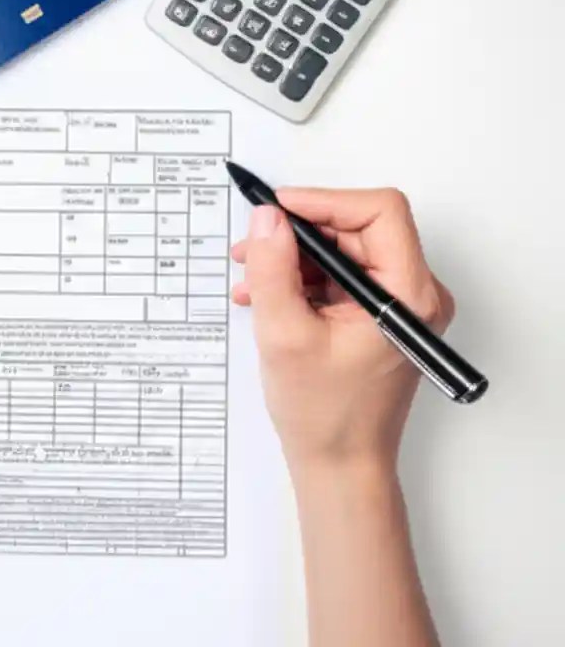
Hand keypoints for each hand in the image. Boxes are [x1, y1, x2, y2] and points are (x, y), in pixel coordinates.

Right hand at [231, 189, 454, 473]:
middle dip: (299, 233)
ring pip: (344, 251)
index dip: (323, 202)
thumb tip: (267, 219)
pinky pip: (341, 277)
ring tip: (253, 278)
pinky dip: (302, 280)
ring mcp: (398, 305)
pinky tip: (268, 297)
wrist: (341, 464)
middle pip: (358, 229)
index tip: (278, 208)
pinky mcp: (379, 316)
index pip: (378, 212)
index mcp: (408, 295)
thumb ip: (274, 270)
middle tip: (254, 245)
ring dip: (294, 259)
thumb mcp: (285, 335)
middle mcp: (414, 294)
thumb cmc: (327, 415)